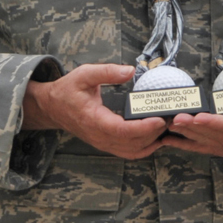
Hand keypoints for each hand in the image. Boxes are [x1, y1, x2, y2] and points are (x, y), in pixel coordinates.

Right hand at [22, 63, 166, 159]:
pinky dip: (144, 148)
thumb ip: (107, 72)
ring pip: (131, 151)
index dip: (143, 128)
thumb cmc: (68, 90)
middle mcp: (98, 136)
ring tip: (167, 127)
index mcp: (93, 120)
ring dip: (151, 142)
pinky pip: (127, 152)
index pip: (121, 130)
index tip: (159, 119)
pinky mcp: (106, 144)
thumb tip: (130, 71)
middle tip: (170, 119)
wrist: (52, 107)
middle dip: (153, 133)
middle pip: (131, 143)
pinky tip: (157, 138)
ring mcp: (102, 142)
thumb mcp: (84, 74)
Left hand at [164, 106, 222, 178]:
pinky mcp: (219, 149)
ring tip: (166, 123)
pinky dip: (182, 142)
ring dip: (183, 132)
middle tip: (174, 117)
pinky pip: (197, 146)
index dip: (214, 123)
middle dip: (191, 125)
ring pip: (200, 138)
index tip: (199, 118)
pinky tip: (166, 139)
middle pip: (209, 132)